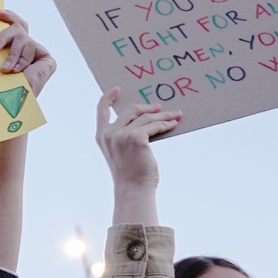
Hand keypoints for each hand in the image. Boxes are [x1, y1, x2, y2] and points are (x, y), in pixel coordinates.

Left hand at [0, 10, 55, 95]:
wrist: (11, 105)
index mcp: (14, 48)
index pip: (15, 25)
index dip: (9, 16)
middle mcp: (26, 48)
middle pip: (18, 28)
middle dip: (3, 37)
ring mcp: (37, 53)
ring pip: (23, 39)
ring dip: (12, 55)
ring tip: (6, 70)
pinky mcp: (47, 60)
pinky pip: (32, 48)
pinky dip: (23, 59)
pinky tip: (19, 71)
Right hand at [95, 87, 179, 224]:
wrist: (133, 189)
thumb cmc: (130, 173)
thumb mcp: (121, 151)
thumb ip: (125, 135)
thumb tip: (146, 119)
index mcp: (102, 135)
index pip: (101, 110)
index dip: (109, 98)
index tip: (117, 89)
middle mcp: (109, 133)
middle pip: (131, 110)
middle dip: (148, 107)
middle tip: (160, 108)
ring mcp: (122, 135)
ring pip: (146, 117)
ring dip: (163, 116)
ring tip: (175, 115)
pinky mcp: (136, 138)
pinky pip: (154, 126)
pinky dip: (166, 124)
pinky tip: (173, 124)